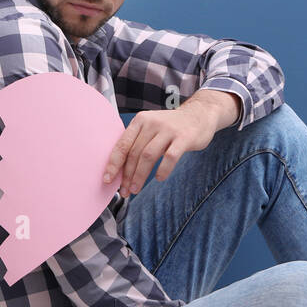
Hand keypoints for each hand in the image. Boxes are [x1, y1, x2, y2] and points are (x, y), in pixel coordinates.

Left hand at [103, 107, 218, 198]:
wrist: (199, 115)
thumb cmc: (170, 127)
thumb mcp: (151, 128)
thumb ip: (137, 143)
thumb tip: (120, 170)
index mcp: (140, 121)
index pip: (122, 145)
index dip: (113, 164)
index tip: (107, 180)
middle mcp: (152, 123)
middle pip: (134, 153)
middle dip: (127, 175)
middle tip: (124, 191)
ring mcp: (168, 130)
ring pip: (148, 156)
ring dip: (140, 175)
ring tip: (136, 189)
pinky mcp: (184, 138)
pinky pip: (170, 157)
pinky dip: (163, 170)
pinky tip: (159, 178)